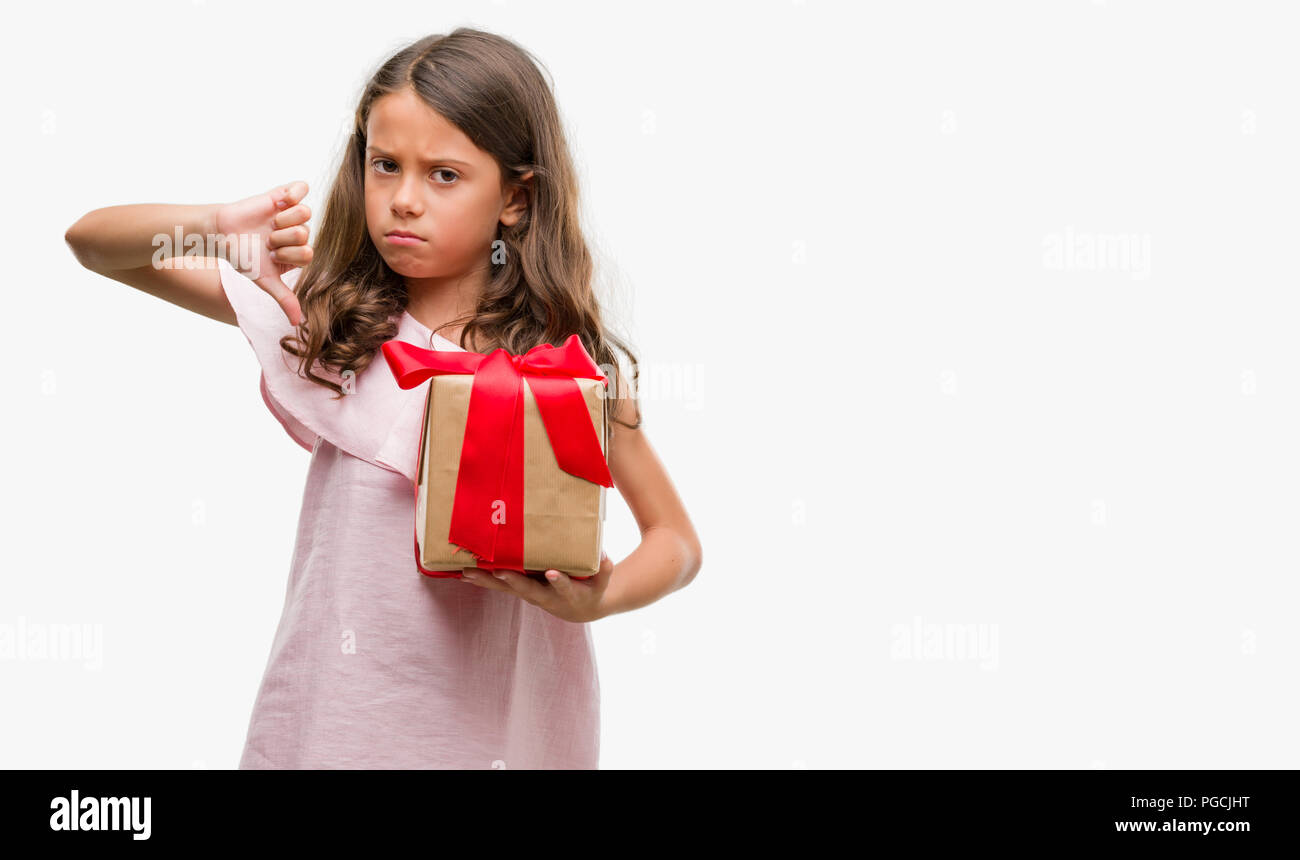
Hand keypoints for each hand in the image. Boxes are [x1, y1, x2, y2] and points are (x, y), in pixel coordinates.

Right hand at [213, 181, 311, 325]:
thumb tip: (298, 323)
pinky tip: (279, 201)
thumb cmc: (243, 258)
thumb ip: (284, 299)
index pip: (308, 253)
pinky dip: (293, 193)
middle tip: (266, 238)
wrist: (222, 233)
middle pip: (305, 233)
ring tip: (268, 223)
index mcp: (299, 254)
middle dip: (280, 237)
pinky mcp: (284, 195)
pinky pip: (302, 187)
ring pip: (305, 212)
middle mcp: (300, 234)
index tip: (269, 254)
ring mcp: (293, 214)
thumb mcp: (264, 280)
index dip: (286, 253)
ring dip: (281, 219)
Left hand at [460, 551, 614, 622]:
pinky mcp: (519, 590)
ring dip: (487, 581)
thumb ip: (604, 570)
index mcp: (567, 593)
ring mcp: (529, 594)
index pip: (564, 586)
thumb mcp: (603, 582)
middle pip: (526, 589)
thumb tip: (603, 554)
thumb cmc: (592, 590)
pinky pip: (498, 586)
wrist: (580, 609)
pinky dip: (482, 581)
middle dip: (512, 581)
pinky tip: (463, 574)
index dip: (559, 581)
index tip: (554, 574)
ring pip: (506, 589)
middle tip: (498, 572)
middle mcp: (544, 596)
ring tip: (467, 573)